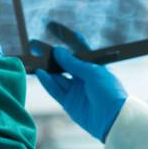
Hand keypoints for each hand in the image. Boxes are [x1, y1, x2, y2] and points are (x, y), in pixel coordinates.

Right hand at [33, 23, 126, 141]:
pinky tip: (39, 73)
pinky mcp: (69, 103)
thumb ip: (73, 63)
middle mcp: (83, 77)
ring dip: (46, 68)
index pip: (79, 50)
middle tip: (35, 45)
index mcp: (93, 67)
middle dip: (51, 55)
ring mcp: (76, 90)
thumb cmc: (109, 92)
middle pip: (64, 64)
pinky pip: (55, 90)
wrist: (113, 118)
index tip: (54, 29)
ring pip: (57, 77)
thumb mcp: (93, 73)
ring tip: (34, 58)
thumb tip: (57, 51)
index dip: (68, 40)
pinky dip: (47, 82)